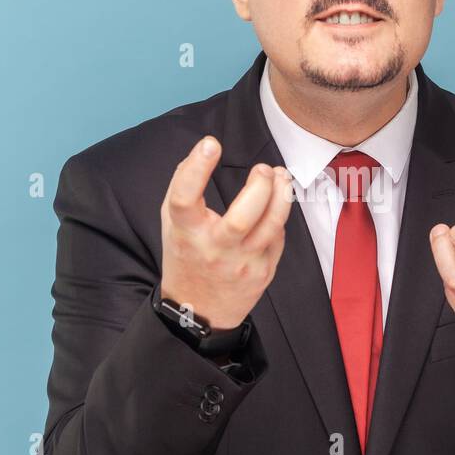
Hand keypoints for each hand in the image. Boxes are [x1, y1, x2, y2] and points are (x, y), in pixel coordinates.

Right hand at [159, 136, 293, 328]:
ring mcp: (241, 264)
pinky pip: (278, 237)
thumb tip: (203, 149)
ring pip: (270, 227)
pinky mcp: (262, 272)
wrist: (199, 310)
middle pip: (242, 218)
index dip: (196, 169)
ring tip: (280, 176)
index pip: (185, 198)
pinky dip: (277, 217)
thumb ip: (183, 186)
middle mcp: (213, 250)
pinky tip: (273, 208)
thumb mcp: (173, 223)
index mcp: (185, 233)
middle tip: (263, 169)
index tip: (211, 144)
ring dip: (281, 195)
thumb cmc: (187, 255)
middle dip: (259, 186)